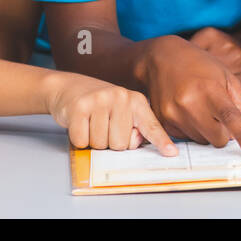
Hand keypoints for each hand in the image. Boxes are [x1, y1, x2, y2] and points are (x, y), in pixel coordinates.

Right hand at [45, 73, 174, 154]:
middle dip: (109, 143)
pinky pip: (82, 141)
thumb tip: (136, 142)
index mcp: (136, 101)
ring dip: (93, 141)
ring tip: (91, 124)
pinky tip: (80, 123)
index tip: (172, 153)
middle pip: (120, 145)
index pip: (150, 126)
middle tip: (102, 127)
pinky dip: (79, 139)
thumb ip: (133, 127)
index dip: (161, 141)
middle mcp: (121, 97)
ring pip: (100, 145)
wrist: (69, 87)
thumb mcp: (122, 111)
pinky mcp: (79, 107)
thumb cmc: (99, 105)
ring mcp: (100, 101)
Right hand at [139, 35, 240, 155]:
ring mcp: (174, 115)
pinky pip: (187, 138)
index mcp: (209, 89)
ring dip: (207, 131)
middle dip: (224, 132)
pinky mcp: (164, 123)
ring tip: (201, 107)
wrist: (161, 58)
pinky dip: (193, 129)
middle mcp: (189, 104)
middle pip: (218, 138)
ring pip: (202, 141)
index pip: (230, 117)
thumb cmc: (197, 64)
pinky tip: (189, 111)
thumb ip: (240, 101)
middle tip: (220, 115)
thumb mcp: (225, 74)